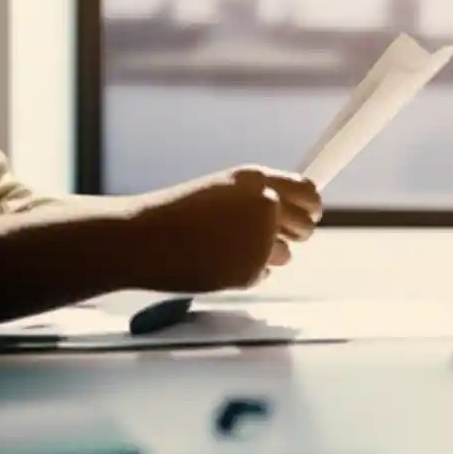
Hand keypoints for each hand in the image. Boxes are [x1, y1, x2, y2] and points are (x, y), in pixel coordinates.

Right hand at [129, 166, 321, 292]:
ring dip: (264, 255)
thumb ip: (257, 199)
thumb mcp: (220, 193)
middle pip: (307, 225)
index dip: (311, 205)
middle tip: (270, 237)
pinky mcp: (252, 268)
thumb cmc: (174, 215)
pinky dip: (245, 273)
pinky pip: (263, 274)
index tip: (311, 212)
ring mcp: (261, 238)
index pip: (307, 191)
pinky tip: (214, 262)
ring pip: (285, 253)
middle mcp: (265, 205)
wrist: (141, 240)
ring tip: (222, 247)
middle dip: (296, 233)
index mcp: (256, 179)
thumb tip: (291, 214)